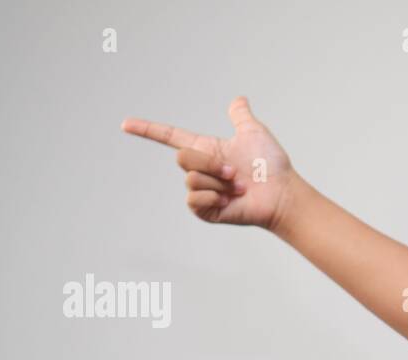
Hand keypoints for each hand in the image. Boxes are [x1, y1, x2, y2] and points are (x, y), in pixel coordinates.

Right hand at [121, 96, 297, 230]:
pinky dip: (214, 196)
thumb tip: (238, 100)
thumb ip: (241, 117)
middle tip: (234, 171)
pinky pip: (194, 199)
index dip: (148, 130)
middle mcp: (201, 170)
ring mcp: (203, 191)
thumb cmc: (272, 166)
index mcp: (206, 150)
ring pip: (190, 178)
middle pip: (182, 158)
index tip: (125, 124)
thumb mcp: (254, 133)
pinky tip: (230, 200)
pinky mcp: (205, 211)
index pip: (170, 137)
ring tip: (238, 186)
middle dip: (210, 162)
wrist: (282, 193)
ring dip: (217, 180)